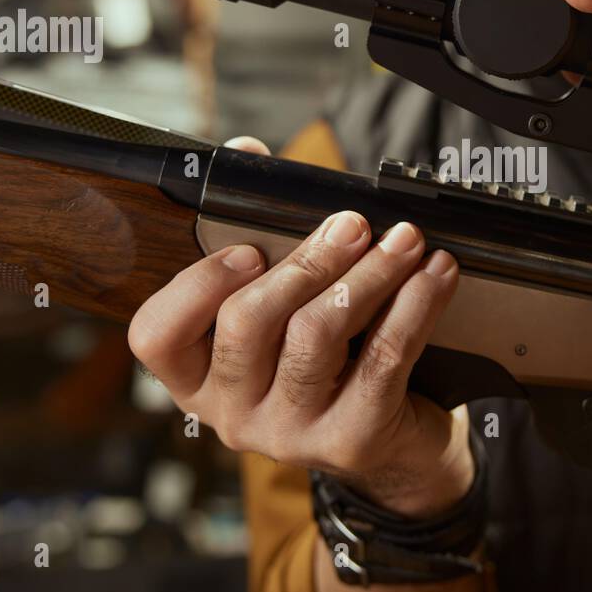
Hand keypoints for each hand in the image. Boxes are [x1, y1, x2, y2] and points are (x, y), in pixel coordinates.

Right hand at [128, 137, 473, 518]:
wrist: (397, 440)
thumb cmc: (332, 356)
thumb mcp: (287, 304)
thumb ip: (257, 228)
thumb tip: (246, 151)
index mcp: (199, 375)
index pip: (157, 336)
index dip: (196, 286)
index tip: (248, 247)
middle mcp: (232, 411)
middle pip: (247, 324)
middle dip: (305, 262)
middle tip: (352, 224)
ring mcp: (290, 434)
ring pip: (316, 337)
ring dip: (368, 276)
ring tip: (405, 241)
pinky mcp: (352, 440)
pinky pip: (383, 360)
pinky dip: (414, 306)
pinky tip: (434, 275)